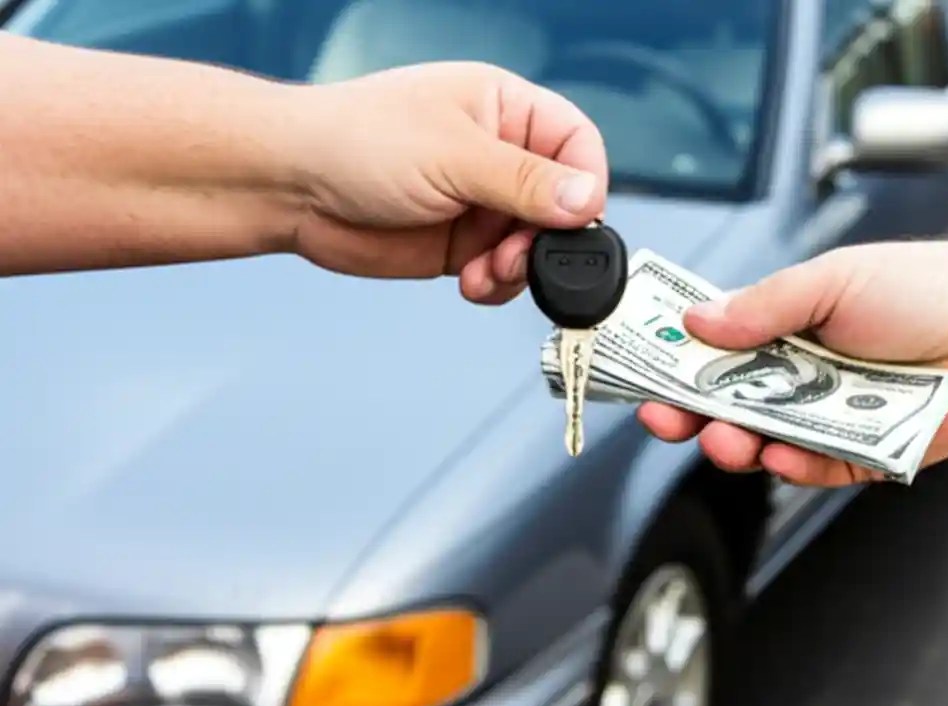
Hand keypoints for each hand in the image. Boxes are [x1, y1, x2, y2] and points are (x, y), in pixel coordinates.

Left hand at [287, 62, 606, 302]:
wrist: (289, 186)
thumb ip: (524, 182)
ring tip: (488, 272)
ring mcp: (480, 202)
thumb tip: (587, 201)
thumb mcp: (452, 154)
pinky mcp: (461, 244)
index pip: (576, 143)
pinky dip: (497, 284)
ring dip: (521, 267)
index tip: (576, 218)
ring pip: (536, 244)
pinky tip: (471, 282)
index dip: (586, 182)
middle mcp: (499, 154)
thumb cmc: (355, 141)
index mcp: (504, 108)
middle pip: (563, 203)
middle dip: (549, 237)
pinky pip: (504, 271)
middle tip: (521, 254)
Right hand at [637, 240, 947, 486]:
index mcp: (788, 323)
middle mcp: (803, 372)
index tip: (641, 369)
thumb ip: (763, 305)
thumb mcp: (832, 278)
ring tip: (725, 439)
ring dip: (736, 442)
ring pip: (764, 440)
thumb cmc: (929, 287)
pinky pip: (815, 466)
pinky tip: (777, 452)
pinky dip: (792, 463)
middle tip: (666, 416)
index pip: (715, 347)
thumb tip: (697, 321)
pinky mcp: (864, 453)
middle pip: (728, 402)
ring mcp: (831, 414)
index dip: (676, 360)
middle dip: (691, 412)